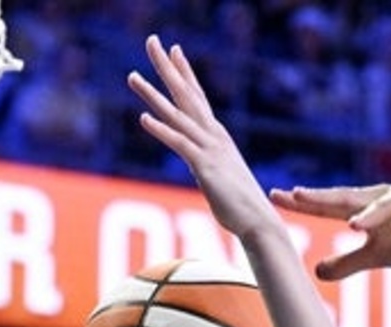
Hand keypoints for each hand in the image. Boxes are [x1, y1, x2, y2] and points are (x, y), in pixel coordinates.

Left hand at [126, 36, 273, 241]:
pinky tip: (144, 118)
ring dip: (153, 95)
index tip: (174, 50)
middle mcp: (213, 135)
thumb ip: (208, 164)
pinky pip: (179, 144)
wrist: (258, 220)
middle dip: (167, 67)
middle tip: (152, 41)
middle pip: (185, 93)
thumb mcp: (220, 177)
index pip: (197, 97)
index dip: (184, 72)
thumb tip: (201, 164)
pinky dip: (162, 130)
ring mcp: (209, 149)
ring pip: (176, 115)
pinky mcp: (204, 166)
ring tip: (132, 76)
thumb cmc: (240, 204)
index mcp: (216, 135)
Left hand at [270, 184, 390, 280]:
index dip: (304, 203)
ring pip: (383, 205)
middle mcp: (380, 199)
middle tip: (296, 195)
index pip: (328, 205)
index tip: (276, 196)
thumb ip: (347, 262)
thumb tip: (316, 272)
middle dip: (322, 196)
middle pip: (346, 198)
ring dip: (369, 213)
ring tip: (351, 224)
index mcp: (364, 209)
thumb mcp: (377, 256)